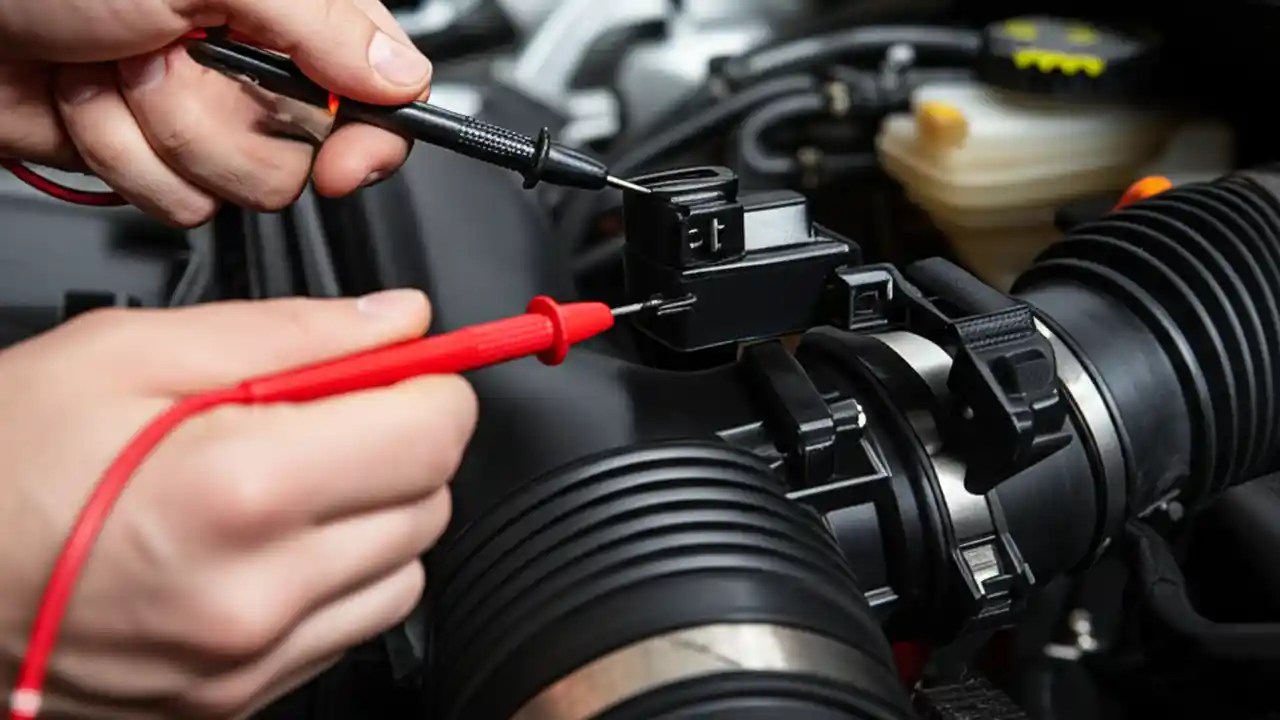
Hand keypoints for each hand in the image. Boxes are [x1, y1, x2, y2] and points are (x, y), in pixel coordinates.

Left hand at [0, 0, 431, 225]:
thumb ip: (323, 23)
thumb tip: (404, 77)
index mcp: (291, 17)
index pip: (381, 100)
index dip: (368, 142)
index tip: (339, 164)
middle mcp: (257, 70)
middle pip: (303, 159)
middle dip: (221, 120)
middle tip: (169, 56)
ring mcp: (204, 120)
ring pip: (239, 192)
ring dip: (159, 135)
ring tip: (114, 70)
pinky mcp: (155, 162)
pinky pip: (177, 207)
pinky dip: (121, 159)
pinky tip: (90, 105)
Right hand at [0, 290, 476, 718]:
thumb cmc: (1, 463)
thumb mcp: (131, 352)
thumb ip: (291, 332)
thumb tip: (399, 319)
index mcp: (240, 490)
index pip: (434, 432)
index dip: (430, 383)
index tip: (399, 367)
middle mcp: (259, 594)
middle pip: (431, 498)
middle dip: (402, 441)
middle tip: (327, 414)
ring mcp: (251, 661)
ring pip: (405, 565)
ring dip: (377, 510)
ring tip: (289, 479)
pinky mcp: (239, 700)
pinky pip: (353, 623)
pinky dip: (342, 573)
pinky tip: (271, 540)